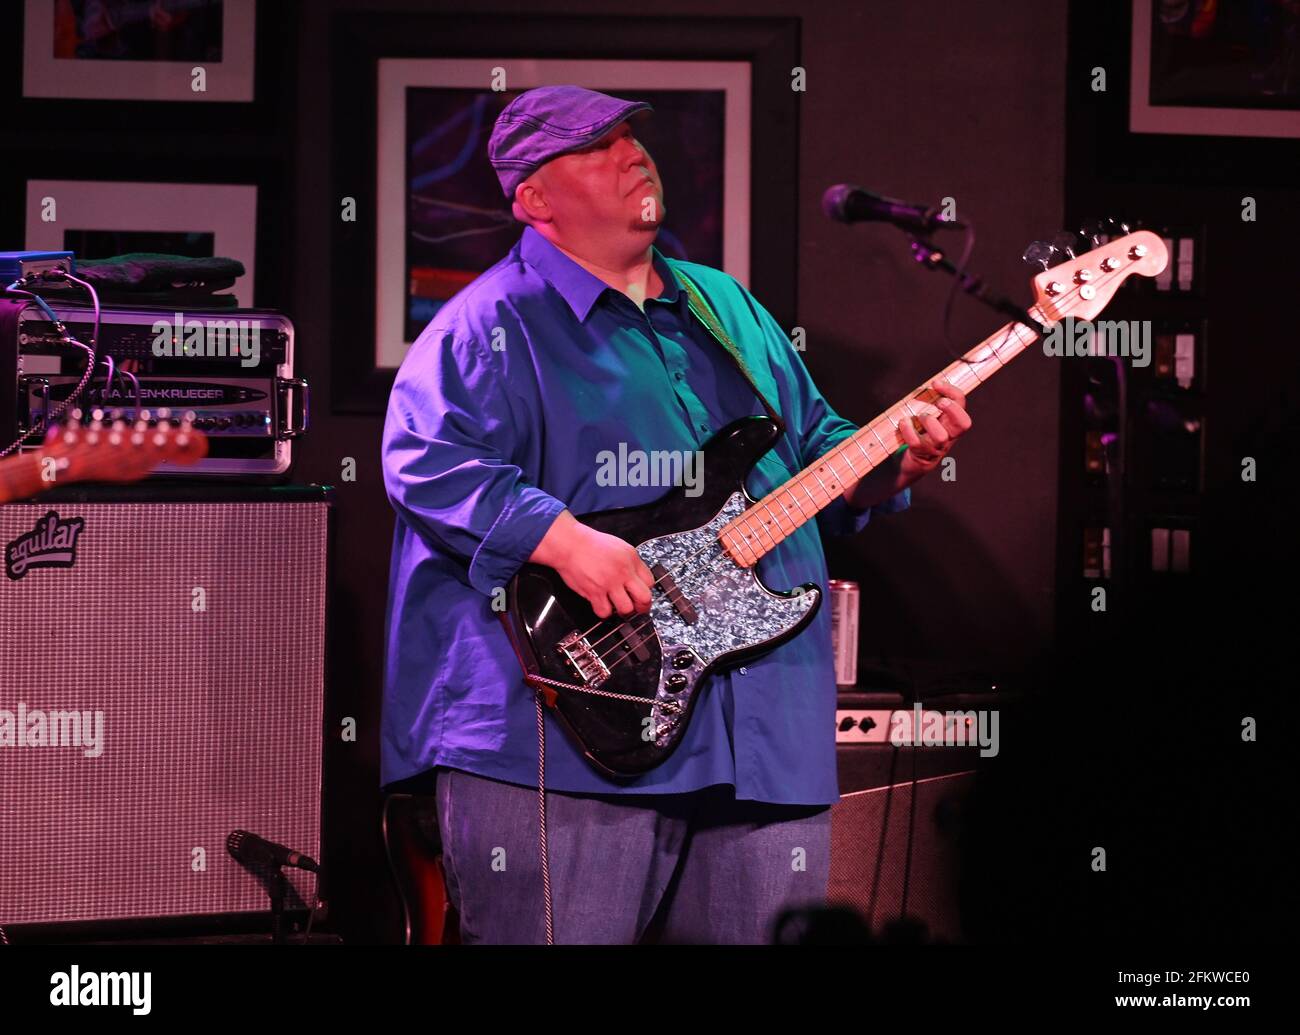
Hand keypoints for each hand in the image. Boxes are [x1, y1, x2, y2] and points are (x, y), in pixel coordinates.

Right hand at [529, 511, 654, 619]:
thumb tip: (637, 579)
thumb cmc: (590, 544)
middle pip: (644, 598)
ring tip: (617, 605)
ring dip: (622, 610)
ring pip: (626, 608)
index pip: (650, 582)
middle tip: (637, 607)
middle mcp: (623, 572)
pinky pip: (605, 612)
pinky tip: (602, 605)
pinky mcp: (594, 592)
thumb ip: (630, 563)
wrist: (570, 544)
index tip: (641, 593)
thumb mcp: (619, 546)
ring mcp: (609, 583)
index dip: (646, 590)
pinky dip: (603, 612)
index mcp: (631, 558)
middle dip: (642, 606)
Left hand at [898, 378, 971, 474]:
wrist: (916, 462)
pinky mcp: (922, 455)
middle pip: (962, 424)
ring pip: (940, 436)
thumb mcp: (932, 417)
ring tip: (919, 416)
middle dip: (951, 409)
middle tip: (939, 402)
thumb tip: (928, 383)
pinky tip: (903, 422)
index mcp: (952, 423)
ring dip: (929, 421)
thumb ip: (932, 402)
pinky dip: (908, 431)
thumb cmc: (923, 433)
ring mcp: (936, 447)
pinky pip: (917, 443)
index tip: (936, 382)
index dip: (953, 392)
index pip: (962, 405)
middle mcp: (949, 436)